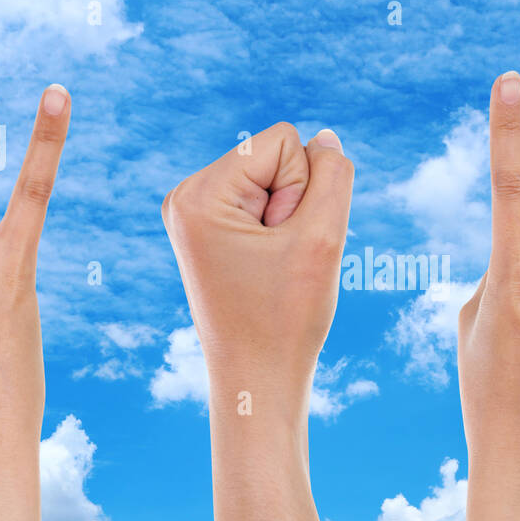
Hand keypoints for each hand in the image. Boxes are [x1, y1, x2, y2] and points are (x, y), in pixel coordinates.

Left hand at [161, 122, 354, 520]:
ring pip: (275, 180)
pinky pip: (264, 202)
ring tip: (273, 269)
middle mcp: (185, 196)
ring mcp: (192, 213)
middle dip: (294, 204)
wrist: (255, 381)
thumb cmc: (286, 318)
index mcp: (198, 194)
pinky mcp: (207, 231)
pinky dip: (280, 232)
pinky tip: (269, 269)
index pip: (284, 142)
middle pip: (276, 156)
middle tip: (277, 263)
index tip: (283, 246)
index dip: (304, 191)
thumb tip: (324, 139)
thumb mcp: (324, 239)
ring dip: (291, 220)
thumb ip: (333, 176)